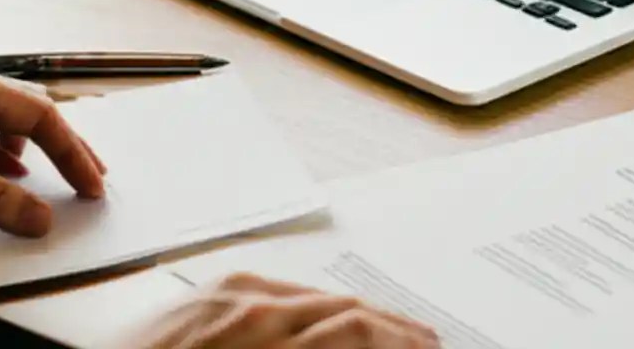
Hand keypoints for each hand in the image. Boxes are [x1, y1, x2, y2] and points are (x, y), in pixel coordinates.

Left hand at [0, 62, 105, 236]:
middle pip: (30, 115)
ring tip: (49, 183)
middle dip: (63, 149)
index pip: (41, 115)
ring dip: (29, 156)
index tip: (91, 183)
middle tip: (88, 179)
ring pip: (3, 128)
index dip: (72, 152)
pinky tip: (1, 179)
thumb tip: (37, 215)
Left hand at [126, 273, 439, 348]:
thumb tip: (361, 345)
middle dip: (394, 329)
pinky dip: (314, 305)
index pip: (355, 332)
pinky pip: (276, 291)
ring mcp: (224, 296)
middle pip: (344, 312)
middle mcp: (246, 310)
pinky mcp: (205, 293)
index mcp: (262, 336)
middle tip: (428, 341)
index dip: (401, 341)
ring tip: (393, 331)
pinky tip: (330, 317)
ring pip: (315, 298)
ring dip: (361, 315)